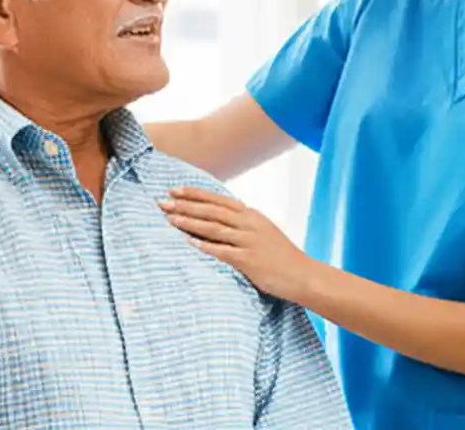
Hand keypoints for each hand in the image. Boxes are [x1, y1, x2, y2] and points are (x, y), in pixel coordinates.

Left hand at [159, 187, 315, 300]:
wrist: (302, 274)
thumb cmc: (280, 255)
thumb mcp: (263, 231)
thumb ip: (242, 223)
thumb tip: (220, 218)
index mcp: (251, 215)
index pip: (218, 199)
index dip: (195, 194)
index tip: (174, 189)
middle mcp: (249, 224)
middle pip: (212, 211)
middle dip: (185, 205)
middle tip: (162, 202)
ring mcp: (249, 241)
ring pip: (214, 228)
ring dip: (190, 222)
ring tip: (170, 219)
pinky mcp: (249, 260)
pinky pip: (223, 251)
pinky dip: (205, 246)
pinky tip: (190, 242)